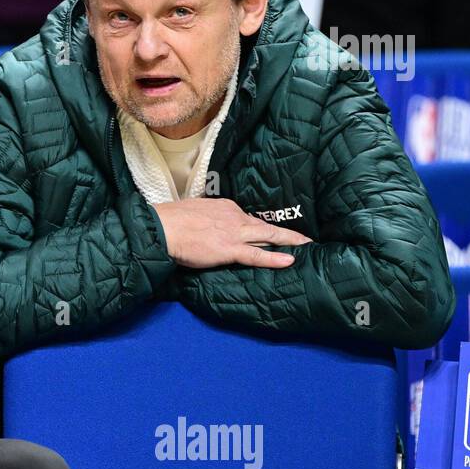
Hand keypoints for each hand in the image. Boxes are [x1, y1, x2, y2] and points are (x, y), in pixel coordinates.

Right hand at [151, 198, 311, 269]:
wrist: (163, 227)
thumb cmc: (171, 220)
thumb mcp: (193, 211)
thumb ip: (206, 218)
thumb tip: (205, 225)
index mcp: (224, 207)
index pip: (247, 218)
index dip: (259, 227)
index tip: (267, 233)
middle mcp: (234, 217)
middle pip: (265, 225)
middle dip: (286, 233)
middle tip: (305, 238)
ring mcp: (234, 233)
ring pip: (268, 235)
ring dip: (289, 241)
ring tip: (306, 246)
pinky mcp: (229, 249)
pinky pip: (257, 254)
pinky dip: (274, 257)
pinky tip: (289, 260)